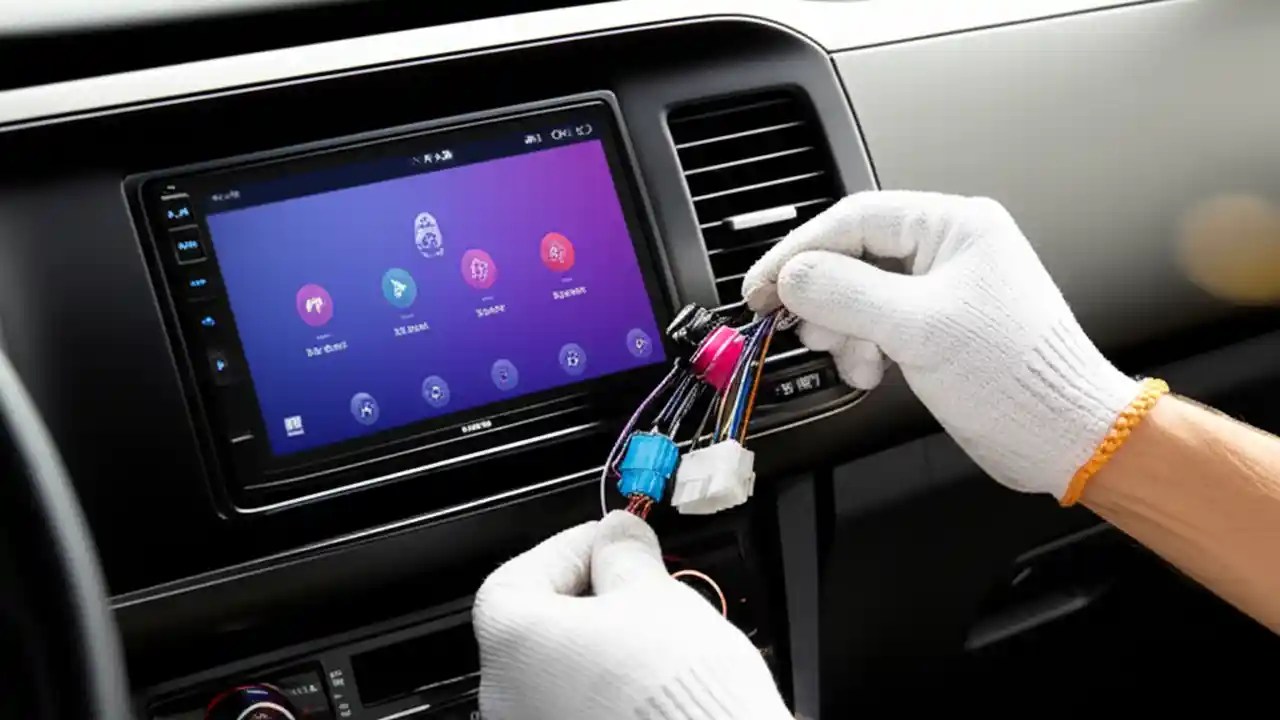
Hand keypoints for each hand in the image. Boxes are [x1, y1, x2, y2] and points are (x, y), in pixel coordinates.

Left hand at [473, 511, 788, 719]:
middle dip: (593, 599)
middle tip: (642, 585)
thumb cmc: (678, 689)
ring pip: (562, 674)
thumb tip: (617, 536)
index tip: (615, 543)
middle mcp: (505, 696)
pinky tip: (654, 684)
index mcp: (511, 642)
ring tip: (659, 640)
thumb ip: (625, 554)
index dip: (572, 549)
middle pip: (541, 628)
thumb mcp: (656, 594)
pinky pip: (581, 711)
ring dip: (602, 648)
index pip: (521, 575)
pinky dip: (609, 692)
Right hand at [742, 191, 1139, 498]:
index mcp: (955, 225)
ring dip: (841, 328)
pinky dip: (862, 347)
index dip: (799, 252)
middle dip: (822, 297)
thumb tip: (791, 277)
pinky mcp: (938, 327)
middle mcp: (949, 248)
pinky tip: (871, 371)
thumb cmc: (1014, 375)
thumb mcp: (917, 327)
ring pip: (859, 293)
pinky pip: (877, 323)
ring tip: (850, 358)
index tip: (762, 286)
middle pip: (853, 256)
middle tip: (797, 326)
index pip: (854, 219)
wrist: (1063, 434)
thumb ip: (845, 294)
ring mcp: (943, 289)